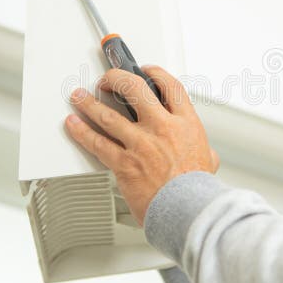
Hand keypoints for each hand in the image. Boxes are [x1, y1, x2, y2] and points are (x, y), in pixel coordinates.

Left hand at [65, 65, 219, 224]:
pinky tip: (73, 124)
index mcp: (185, 123)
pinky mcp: (124, 163)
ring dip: (88, 103)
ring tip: (79, 97)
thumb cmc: (196, 191)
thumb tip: (206, 155)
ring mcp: (141, 144)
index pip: (169, 85)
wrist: (188, 212)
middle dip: (116, 78)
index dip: (154, 72)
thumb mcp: (208, 161)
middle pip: (134, 88)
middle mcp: (162, 128)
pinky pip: (97, 143)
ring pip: (107, 114)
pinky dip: (81, 131)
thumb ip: (204, 151)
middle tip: (107, 80)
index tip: (143, 70)